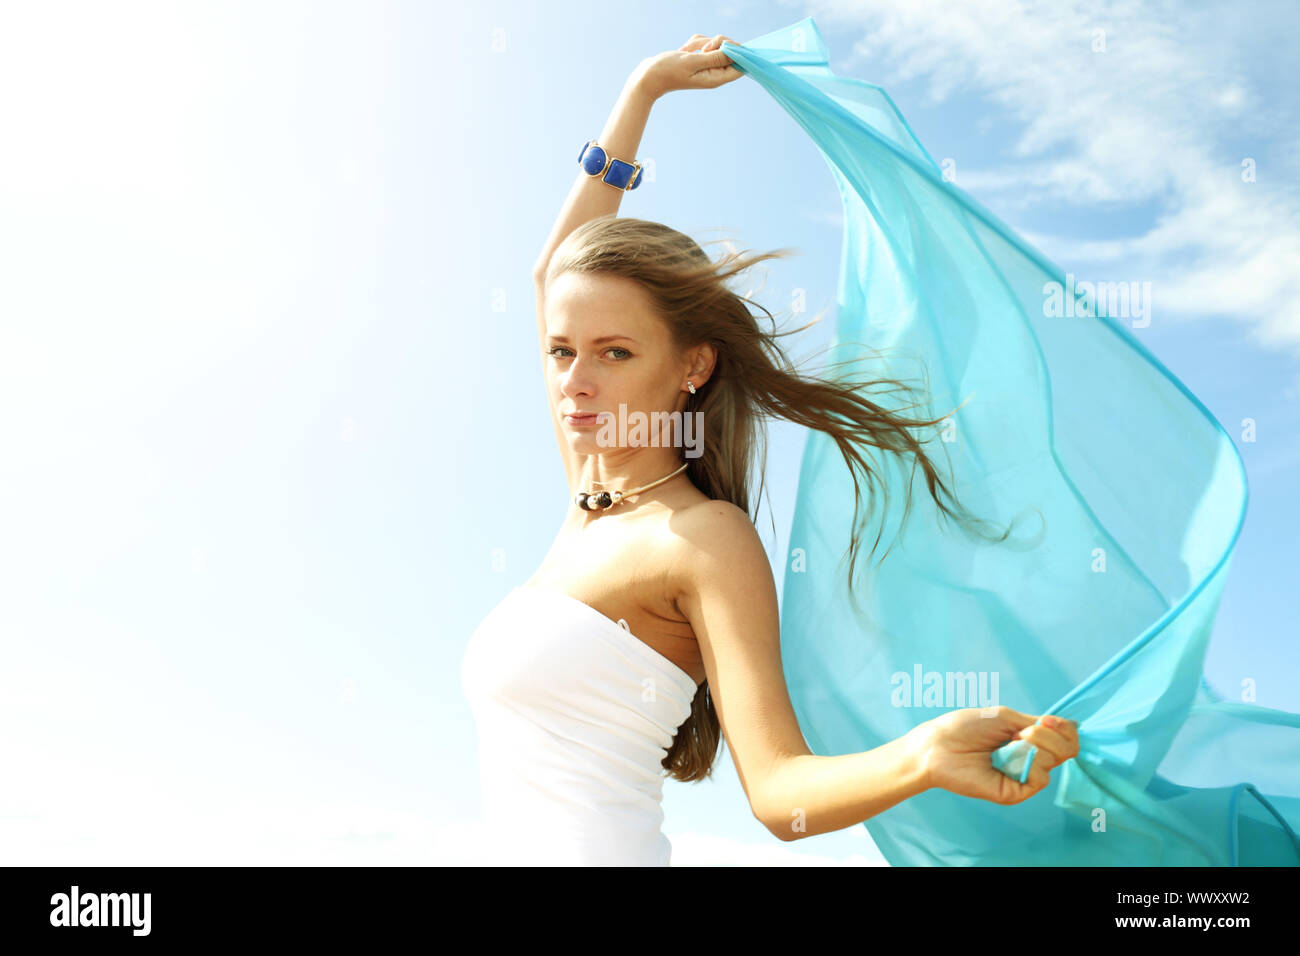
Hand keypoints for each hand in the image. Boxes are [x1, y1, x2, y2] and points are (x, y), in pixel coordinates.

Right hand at [633, 33, 743, 99]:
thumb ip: (715, 57)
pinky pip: (704, 43)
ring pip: (715, 44)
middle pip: (729, 51)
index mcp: (715, 78)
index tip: (731, 45)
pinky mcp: (698, 58)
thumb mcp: (693, 62)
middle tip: (705, 48)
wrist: (649, 75)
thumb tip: (735, 52)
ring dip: (702, 42)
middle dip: (718, 43)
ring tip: (688, 52)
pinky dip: (695, 43)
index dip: (740, 54)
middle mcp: (713, 72)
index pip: (739, 67)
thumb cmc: (668, 71)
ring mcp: (705, 65)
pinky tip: (684, 50)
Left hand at [912, 706, 1079, 804]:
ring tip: (1008, 744)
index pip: (1066, 737)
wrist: (938, 745)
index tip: (1048, 720)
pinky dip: (1030, 764)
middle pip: (1067, 750)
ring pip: (1054, 762)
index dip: (1065, 729)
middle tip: (1022, 732)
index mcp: (1029, 739)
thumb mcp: (1006, 718)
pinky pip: (1040, 779)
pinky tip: (1008, 759)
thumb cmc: (965, 727)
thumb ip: (1038, 725)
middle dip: (1049, 736)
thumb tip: (1071, 727)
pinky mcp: (1016, 792)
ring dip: (1036, 746)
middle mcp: (1030, 758)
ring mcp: (1024, 776)